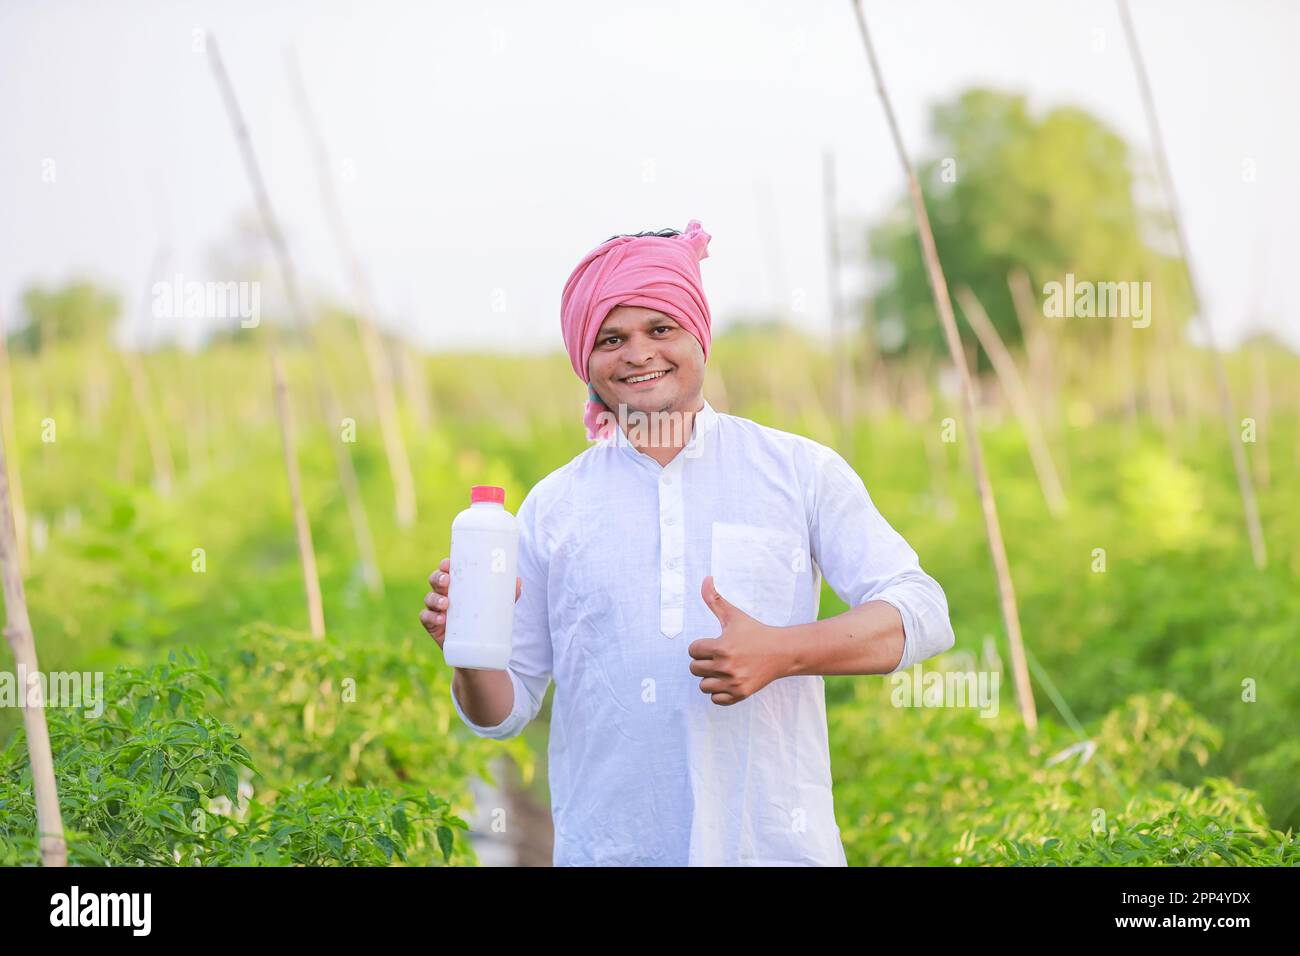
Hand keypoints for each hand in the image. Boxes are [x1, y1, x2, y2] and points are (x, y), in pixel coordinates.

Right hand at [420, 557, 522, 650]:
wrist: (477, 651)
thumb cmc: (486, 619)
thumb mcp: (498, 606)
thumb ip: (508, 594)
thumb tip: (518, 581)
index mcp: (458, 584)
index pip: (447, 569)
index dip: (444, 564)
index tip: (448, 563)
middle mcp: (444, 593)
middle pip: (435, 580)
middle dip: (438, 578)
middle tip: (447, 581)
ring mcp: (437, 609)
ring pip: (429, 598)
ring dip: (435, 598)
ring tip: (446, 604)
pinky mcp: (433, 625)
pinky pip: (426, 617)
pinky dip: (430, 616)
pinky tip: (440, 619)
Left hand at [687, 575, 789, 704]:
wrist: (782, 652)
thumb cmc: (756, 632)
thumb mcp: (735, 616)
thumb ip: (715, 599)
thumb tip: (705, 578)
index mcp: (722, 647)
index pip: (692, 650)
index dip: (701, 646)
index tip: (715, 643)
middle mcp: (726, 667)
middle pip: (694, 668)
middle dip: (703, 661)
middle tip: (719, 656)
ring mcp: (734, 683)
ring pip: (703, 686)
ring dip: (710, 678)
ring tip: (723, 668)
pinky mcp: (740, 694)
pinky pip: (715, 699)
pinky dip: (719, 692)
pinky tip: (729, 680)